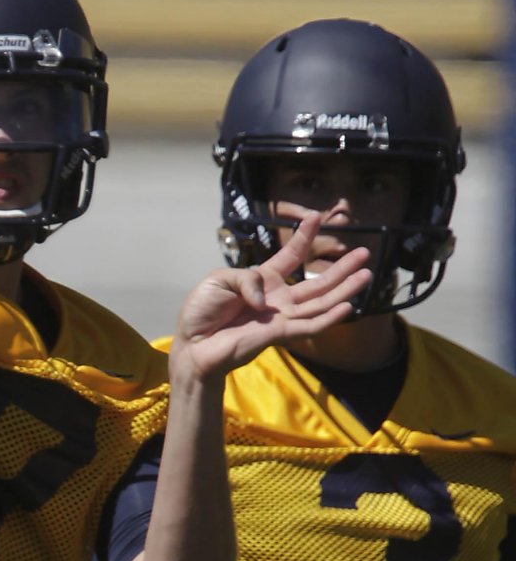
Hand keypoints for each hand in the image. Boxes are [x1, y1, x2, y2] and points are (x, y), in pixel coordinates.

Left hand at [171, 212, 371, 384]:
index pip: (290, 256)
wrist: (193, 344)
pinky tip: (348, 307)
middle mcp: (278, 298)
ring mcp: (281, 317)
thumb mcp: (219, 281)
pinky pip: (309, 325)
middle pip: (317, 282)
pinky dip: (329, 318)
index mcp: (263, 280)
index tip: (316, 216)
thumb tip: (267, 300)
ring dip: (345, 290)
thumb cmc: (202, 312)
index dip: (303, 237)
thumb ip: (246, 279)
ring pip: (321, 303)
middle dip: (342, 268)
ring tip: (367, 274)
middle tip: (365, 253)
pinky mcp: (279, 335)